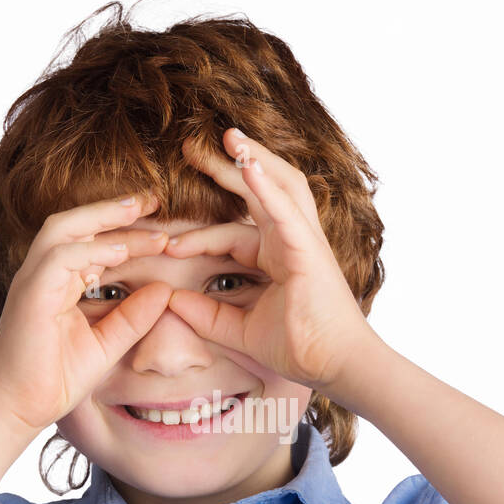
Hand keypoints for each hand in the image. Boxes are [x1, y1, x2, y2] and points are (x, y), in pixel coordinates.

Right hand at [0, 195, 171, 432]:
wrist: (18, 411)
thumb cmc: (54, 381)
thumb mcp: (106, 345)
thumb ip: (133, 318)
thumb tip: (164, 290)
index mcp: (57, 284)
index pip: (92, 244)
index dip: (127, 233)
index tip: (164, 231)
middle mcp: (42, 276)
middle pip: (76, 224)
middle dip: (114, 209)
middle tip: (155, 199)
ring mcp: (32, 282)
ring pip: (64, 230)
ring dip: (103, 218)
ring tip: (141, 211)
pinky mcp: (30, 295)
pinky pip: (59, 258)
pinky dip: (90, 250)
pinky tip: (120, 250)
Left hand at [163, 128, 377, 391]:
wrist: (336, 366)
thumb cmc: (300, 348)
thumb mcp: (240, 331)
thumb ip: (206, 315)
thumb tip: (169, 302)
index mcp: (277, 256)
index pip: (231, 234)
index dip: (197, 238)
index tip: (167, 246)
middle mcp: (291, 240)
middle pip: (256, 192)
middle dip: (225, 167)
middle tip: (190, 148)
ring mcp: (303, 240)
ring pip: (278, 185)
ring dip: (253, 158)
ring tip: (227, 136)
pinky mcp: (309, 248)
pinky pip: (286, 209)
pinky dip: (265, 186)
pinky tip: (246, 163)